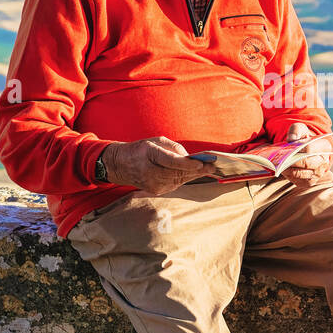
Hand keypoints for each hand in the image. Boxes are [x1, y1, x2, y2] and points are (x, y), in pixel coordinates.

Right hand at [101, 137, 215, 193]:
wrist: (119, 165)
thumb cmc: (140, 150)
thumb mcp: (155, 141)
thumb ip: (173, 148)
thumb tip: (189, 157)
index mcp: (148, 154)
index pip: (171, 161)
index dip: (188, 163)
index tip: (202, 162)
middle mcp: (149, 171)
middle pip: (177, 173)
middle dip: (197, 170)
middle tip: (213, 167)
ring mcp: (151, 184)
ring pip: (178, 180)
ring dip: (194, 175)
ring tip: (208, 170)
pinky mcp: (155, 191)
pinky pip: (174, 185)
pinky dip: (185, 179)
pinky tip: (195, 174)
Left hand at [282, 123, 332, 184]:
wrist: (306, 151)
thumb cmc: (303, 139)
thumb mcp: (300, 129)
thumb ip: (296, 130)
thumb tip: (292, 139)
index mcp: (324, 147)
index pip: (310, 149)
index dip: (298, 149)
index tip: (288, 146)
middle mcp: (324, 162)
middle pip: (305, 163)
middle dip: (291, 161)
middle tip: (281, 158)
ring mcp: (318, 174)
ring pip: (300, 174)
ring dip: (288, 169)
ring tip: (280, 164)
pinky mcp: (310, 182)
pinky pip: (298, 181)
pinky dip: (289, 176)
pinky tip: (284, 170)